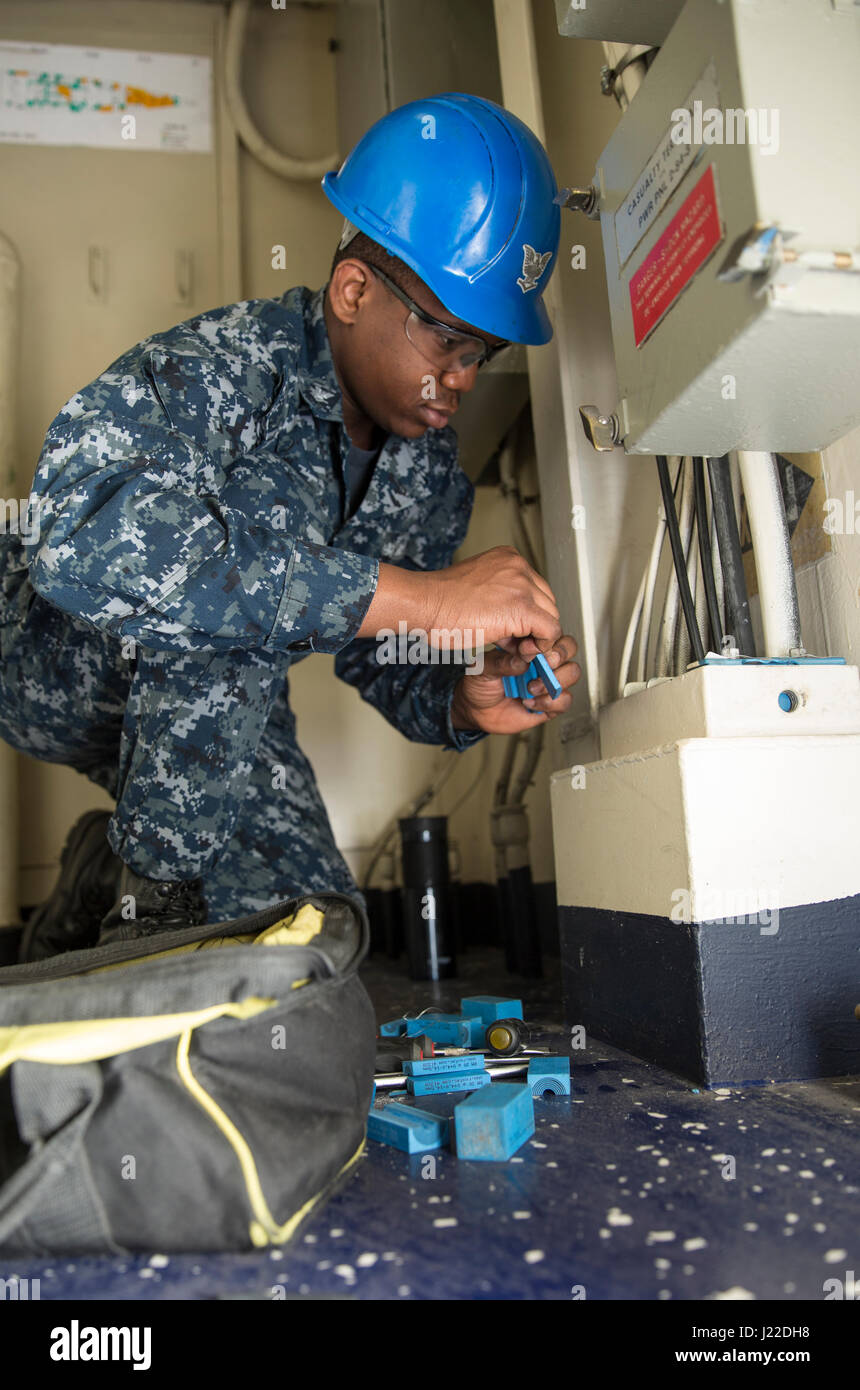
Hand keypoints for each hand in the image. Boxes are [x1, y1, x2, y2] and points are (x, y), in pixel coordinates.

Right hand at [358, 546, 561, 651]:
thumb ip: (501, 600)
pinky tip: (521, 650)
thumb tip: (518, 625)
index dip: (527, 613)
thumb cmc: (439, 601)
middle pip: (546, 602)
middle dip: (533, 625)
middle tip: (510, 640)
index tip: (510, 628)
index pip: (535, 589)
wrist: (424, 603)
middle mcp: (519, 566)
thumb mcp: (476, 591)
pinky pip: (550, 631)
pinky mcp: (523, 608)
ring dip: (535, 636)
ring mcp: (522, 585)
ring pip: (551, 616)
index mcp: (508, 558)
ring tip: (510, 645)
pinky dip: (541, 645)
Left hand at [451, 634, 580, 733]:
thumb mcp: (483, 668)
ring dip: (554, 680)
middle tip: (542, 664)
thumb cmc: (480, 684)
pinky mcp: (550, 703)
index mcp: (528, 646)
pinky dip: (550, 702)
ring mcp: (548, 681)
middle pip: (569, 648)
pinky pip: (566, 700)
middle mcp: (541, 661)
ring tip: (530, 687)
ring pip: (572, 672)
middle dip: (558, 656)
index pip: (551, 632)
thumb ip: (501, 662)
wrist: (475, 710)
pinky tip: (530, 702)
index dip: (546, 639)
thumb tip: (522, 661)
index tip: (527, 649)